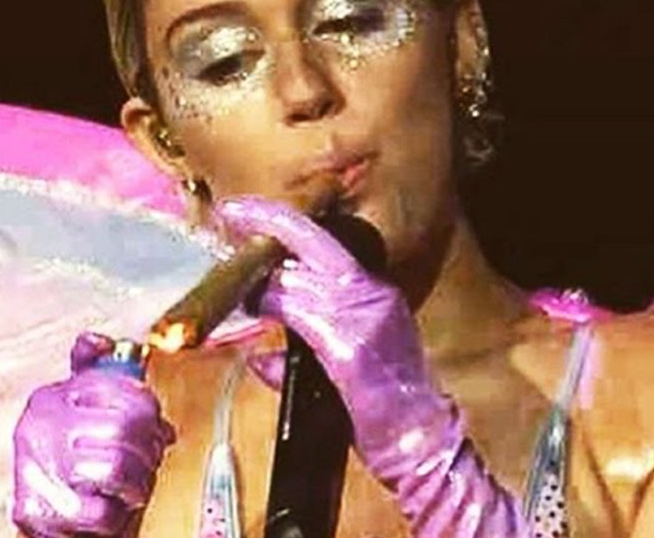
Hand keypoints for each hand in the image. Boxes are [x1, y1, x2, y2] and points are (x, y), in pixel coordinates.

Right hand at [12, 333, 174, 536]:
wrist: (38, 513)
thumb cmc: (66, 458)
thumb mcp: (77, 408)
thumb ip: (94, 372)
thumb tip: (98, 340)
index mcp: (53, 398)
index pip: (121, 388)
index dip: (151, 410)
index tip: (156, 426)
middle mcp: (42, 428)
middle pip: (124, 428)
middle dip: (148, 449)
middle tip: (150, 459)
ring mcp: (39, 469)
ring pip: (116, 468)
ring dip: (136, 483)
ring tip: (131, 485)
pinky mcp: (40, 512)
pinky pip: (102, 512)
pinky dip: (115, 515)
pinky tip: (110, 506)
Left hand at [215, 197, 529, 536]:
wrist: (421, 440)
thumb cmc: (387, 409)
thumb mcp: (353, 364)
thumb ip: (310, 350)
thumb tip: (262, 358)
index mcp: (377, 295)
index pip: (331, 244)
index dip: (288, 223)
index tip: (251, 212)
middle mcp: (373, 295)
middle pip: (314, 243)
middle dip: (270, 225)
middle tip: (232, 215)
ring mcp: (362, 317)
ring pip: (299, 279)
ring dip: (261, 281)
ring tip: (238, 285)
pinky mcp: (347, 345)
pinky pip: (297, 314)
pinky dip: (271, 308)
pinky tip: (255, 309)